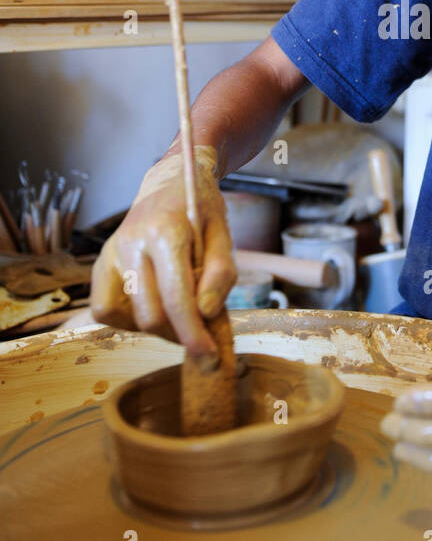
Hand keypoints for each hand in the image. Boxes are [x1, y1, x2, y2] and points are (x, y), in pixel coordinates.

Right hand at [89, 146, 236, 357]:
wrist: (169, 182)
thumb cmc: (199, 209)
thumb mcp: (223, 234)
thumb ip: (221, 274)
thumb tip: (207, 314)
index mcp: (164, 232)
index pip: (176, 297)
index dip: (193, 334)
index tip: (210, 358)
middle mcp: (130, 243)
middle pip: (149, 315)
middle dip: (178, 335)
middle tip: (201, 335)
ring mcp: (110, 254)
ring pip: (123, 317)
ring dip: (155, 329)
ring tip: (178, 313)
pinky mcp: (100, 264)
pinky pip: (104, 310)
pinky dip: (129, 320)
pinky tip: (153, 306)